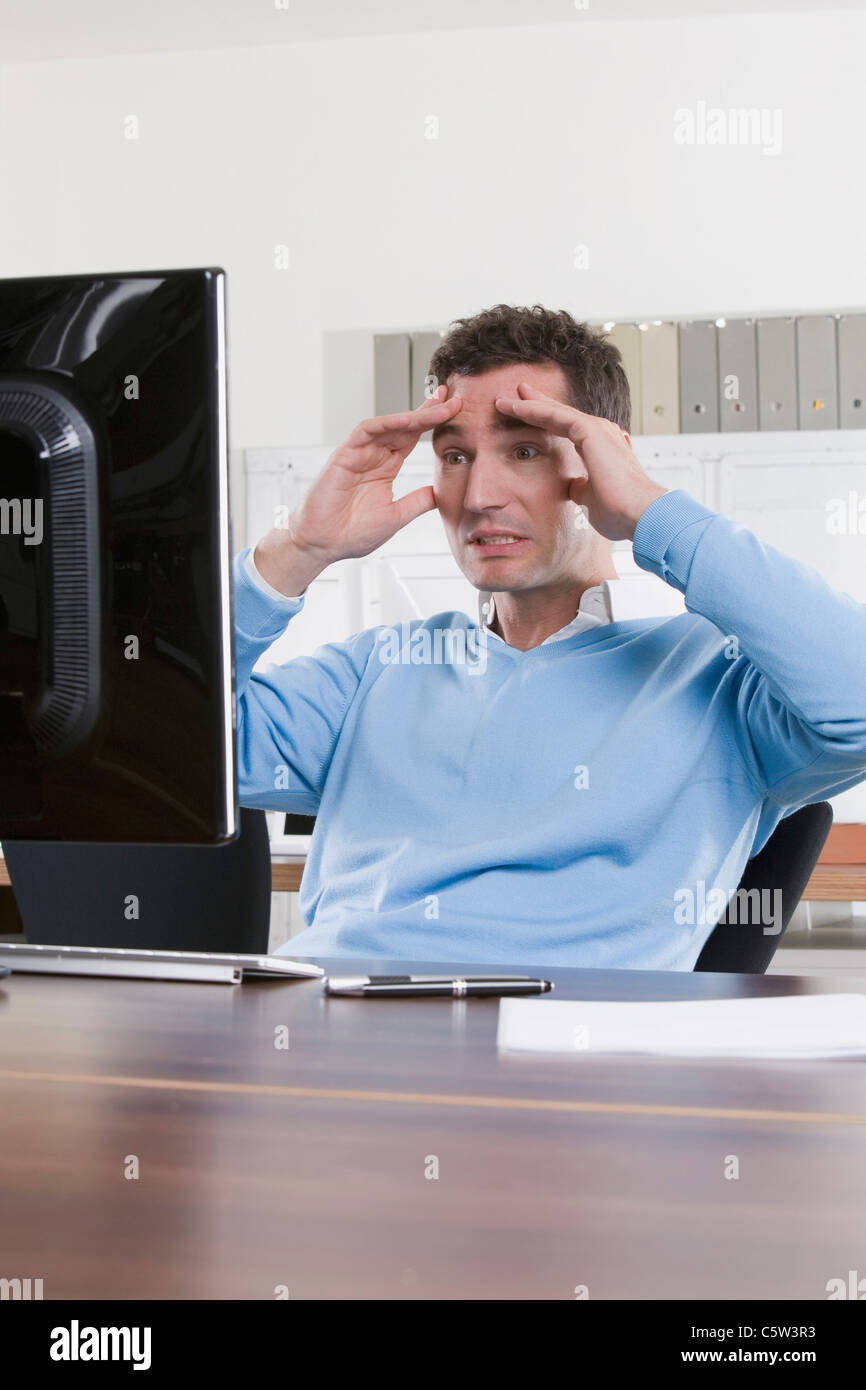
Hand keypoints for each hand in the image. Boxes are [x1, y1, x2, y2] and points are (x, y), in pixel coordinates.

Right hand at [253, 386, 461, 593]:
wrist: (324, 546)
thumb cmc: (353, 534)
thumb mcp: (396, 516)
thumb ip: (417, 502)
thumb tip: (440, 492)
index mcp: (385, 467)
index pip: (412, 438)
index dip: (433, 424)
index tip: (456, 411)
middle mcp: (373, 456)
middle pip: (404, 426)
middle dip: (429, 411)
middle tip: (453, 396)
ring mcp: (358, 453)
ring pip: (389, 425)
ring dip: (415, 415)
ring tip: (439, 406)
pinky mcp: (344, 455)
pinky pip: (367, 431)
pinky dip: (387, 423)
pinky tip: (409, 419)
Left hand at [494, 382, 666, 540]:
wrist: (638, 514)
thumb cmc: (620, 511)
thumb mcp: (591, 498)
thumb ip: (580, 487)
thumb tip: (571, 486)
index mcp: (600, 447)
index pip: (566, 428)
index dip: (544, 420)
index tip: (524, 415)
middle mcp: (600, 433)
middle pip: (560, 414)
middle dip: (535, 405)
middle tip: (512, 396)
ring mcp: (596, 430)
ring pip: (555, 412)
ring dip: (528, 405)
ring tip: (504, 401)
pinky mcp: (590, 431)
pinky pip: (556, 416)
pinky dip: (534, 410)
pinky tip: (515, 408)